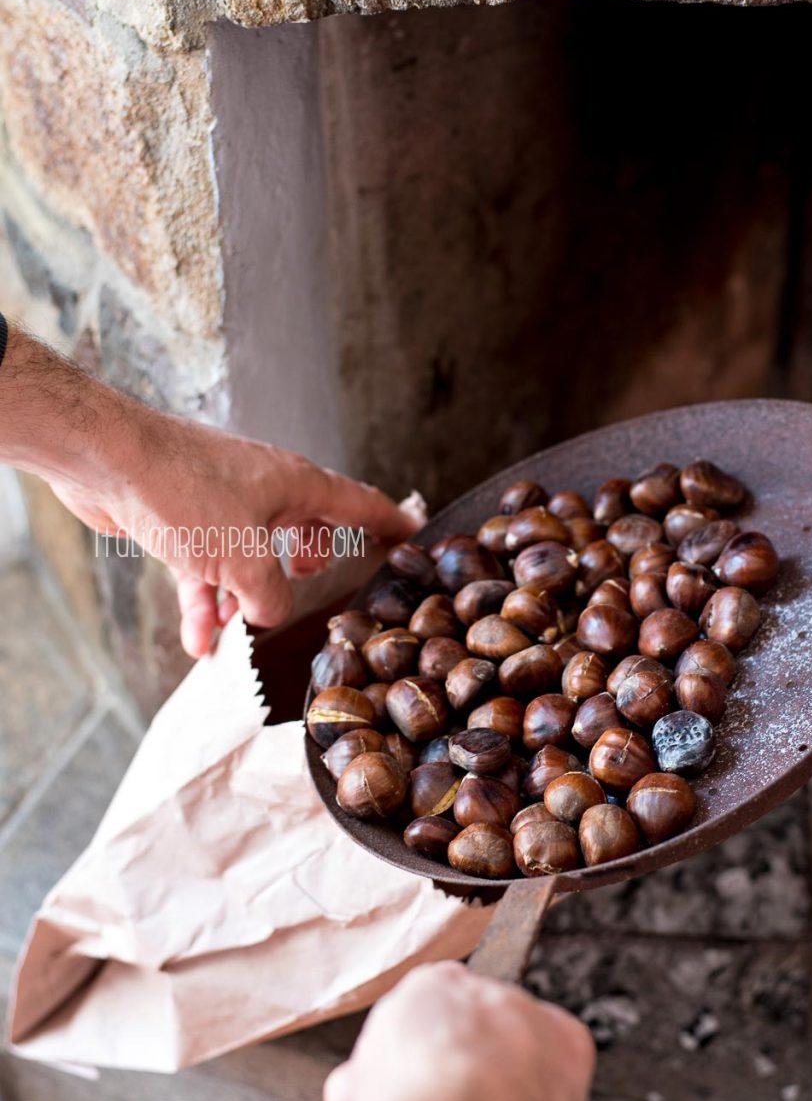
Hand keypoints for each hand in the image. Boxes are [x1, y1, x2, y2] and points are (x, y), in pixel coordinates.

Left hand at [0, 325, 417, 656]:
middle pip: (308, 531)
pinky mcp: (184, 519)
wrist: (105, 460)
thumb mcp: (243, 561)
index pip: (362, 505)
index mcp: (298, 485)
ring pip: (251, 558)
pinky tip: (196, 639)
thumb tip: (269, 615)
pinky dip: (204, 602)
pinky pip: (207, 568)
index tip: (417, 537)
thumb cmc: (182, 492)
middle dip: (309, 566)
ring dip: (243, 599)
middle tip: (310, 586)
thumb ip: (270, 598)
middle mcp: (267, 489)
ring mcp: (224, 502)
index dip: (393, 525)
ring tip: (235, 631)